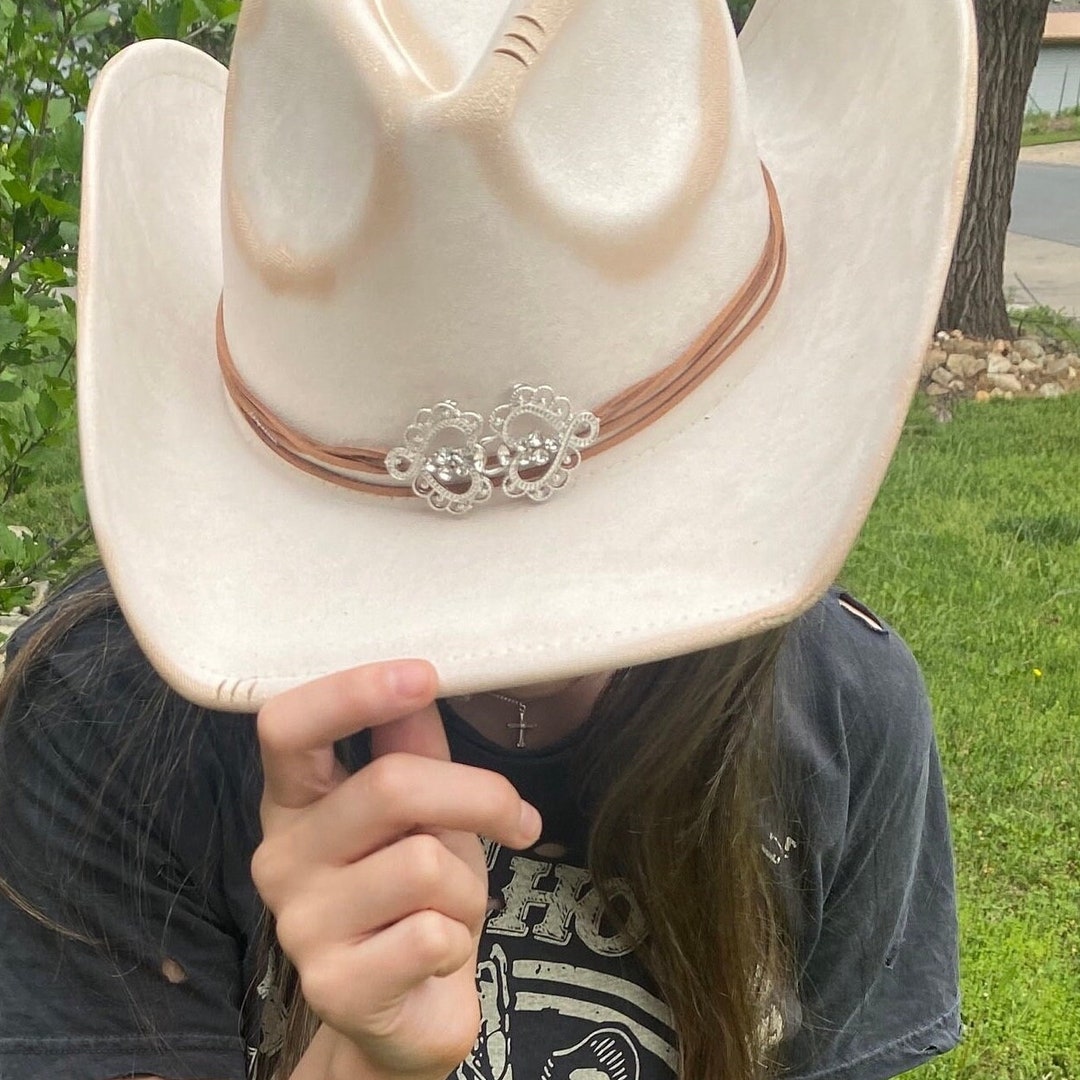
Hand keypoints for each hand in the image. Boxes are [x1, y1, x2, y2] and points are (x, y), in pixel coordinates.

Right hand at [251, 660, 542, 1079]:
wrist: (406, 1011)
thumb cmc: (415, 897)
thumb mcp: (421, 813)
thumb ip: (413, 747)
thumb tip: (421, 674)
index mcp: (296, 800)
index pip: (289, 727)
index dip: (353, 693)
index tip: (423, 675)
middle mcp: (282, 855)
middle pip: (389, 785)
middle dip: (478, 795)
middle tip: (519, 819)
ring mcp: (300, 925)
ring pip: (423, 863)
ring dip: (468, 886)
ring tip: (449, 908)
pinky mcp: (333, 986)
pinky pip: (433, 934)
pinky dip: (459, 938)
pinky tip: (435, 954)